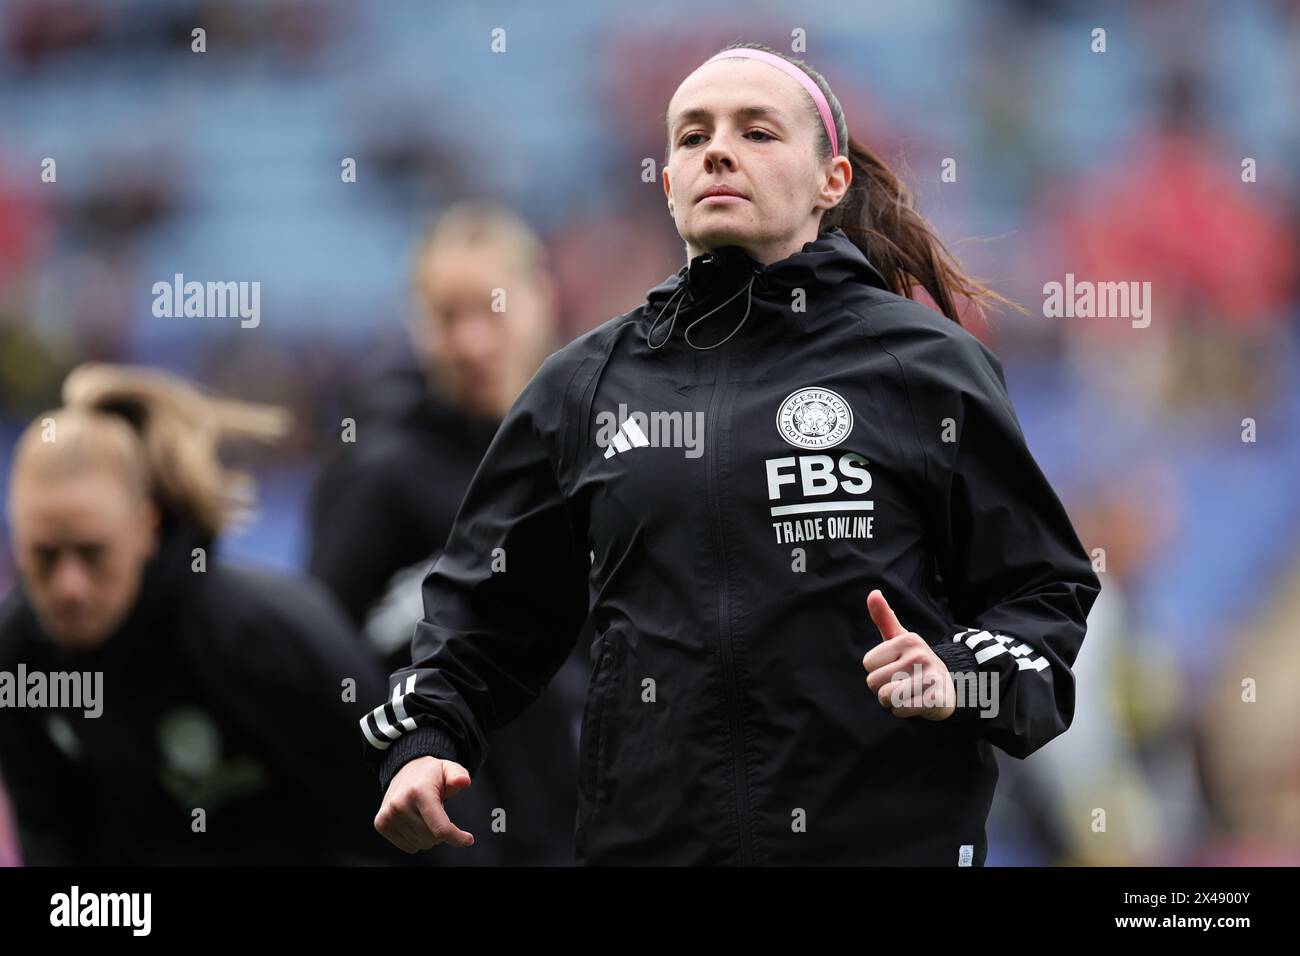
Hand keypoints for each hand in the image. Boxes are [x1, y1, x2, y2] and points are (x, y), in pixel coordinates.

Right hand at [374, 755, 475, 852]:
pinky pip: (408, 847)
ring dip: (429, 835)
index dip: (457, 837)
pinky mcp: (381, 824)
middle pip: (432, 838)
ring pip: (420, 844)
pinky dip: (417, 839)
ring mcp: (388, 815)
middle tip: (439, 813)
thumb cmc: (430, 774)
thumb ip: (459, 775)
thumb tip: (464, 781)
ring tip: (426, 815)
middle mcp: (400, 804)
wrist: (404, 770)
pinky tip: (416, 822)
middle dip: (442, 831)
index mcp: (419, 792)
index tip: (468, 839)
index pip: (440, 827)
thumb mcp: (449, 769)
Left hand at [862, 589, 955, 720]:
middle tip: (902, 682)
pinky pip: (900, 710)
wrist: (951, 686)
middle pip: (873, 682)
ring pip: (885, 697)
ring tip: (908, 692)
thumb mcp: (900, 638)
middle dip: (883, 687)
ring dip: (892, 701)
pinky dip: (903, 711)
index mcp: (908, 640)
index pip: (868, 663)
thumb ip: (884, 618)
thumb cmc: (916, 662)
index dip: (877, 670)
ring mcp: (930, 677)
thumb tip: (873, 593)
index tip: (895, 667)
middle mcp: (920, 656)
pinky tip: (916, 702)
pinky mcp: (935, 699)